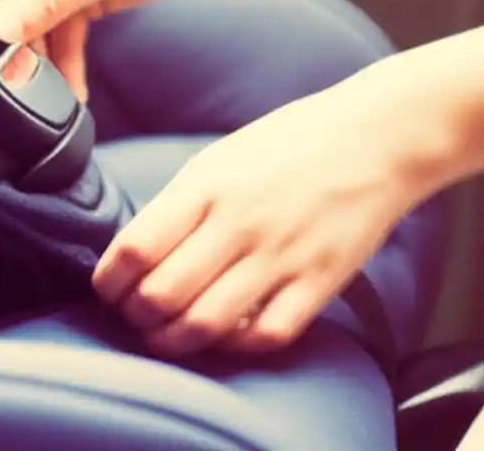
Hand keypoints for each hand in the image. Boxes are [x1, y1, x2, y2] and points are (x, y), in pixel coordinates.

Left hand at [90, 71, 446, 356]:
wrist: (376, 137)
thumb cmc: (287, 146)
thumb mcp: (216, 159)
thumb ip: (177, 206)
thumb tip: (134, 256)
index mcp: (205, 187)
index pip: (135, 247)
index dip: (108, 282)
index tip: (106, 291)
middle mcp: (239, 222)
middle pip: (163, 293)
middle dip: (136, 317)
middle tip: (134, 318)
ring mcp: (282, 254)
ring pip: (208, 322)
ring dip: (175, 341)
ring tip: (166, 337)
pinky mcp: (322, 280)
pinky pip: (268, 334)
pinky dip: (238, 346)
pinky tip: (226, 336)